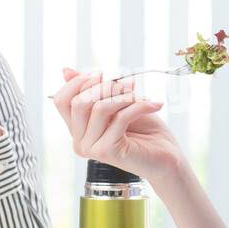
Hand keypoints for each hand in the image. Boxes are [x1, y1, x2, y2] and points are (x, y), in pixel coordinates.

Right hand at [50, 66, 183, 185]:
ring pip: (100, 108)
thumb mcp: (118, 103)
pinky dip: (140, 106)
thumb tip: (66, 71)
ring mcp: (92, 148)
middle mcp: (80, 142)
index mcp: (78, 130)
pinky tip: (154, 105)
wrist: (167, 157)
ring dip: (126, 96)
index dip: (78, 82)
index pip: (61, 101)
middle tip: (129, 85)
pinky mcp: (108, 151)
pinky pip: (120, 118)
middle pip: (78, 102)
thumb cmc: (145, 130)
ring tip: (143, 97)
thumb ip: (93, 90)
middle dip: (106, 86)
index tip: (102, 74)